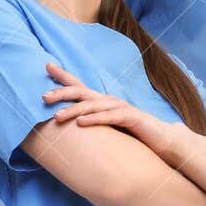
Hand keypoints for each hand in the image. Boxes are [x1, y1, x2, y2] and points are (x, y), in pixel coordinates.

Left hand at [43, 63, 177, 153]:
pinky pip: (109, 118)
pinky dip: (94, 119)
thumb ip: (92, 124)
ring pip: (93, 105)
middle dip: (62, 92)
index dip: (63, 76)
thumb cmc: (133, 134)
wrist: (162, 140)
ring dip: (74, 109)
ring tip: (57, 115)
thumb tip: (69, 127)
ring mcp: (120, 108)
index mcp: (102, 102)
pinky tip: (81, 123)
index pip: (79, 86)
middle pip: (82, 92)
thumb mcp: (108, 128)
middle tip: (43, 96)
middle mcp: (109, 101)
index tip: (47, 66)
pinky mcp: (130, 118)